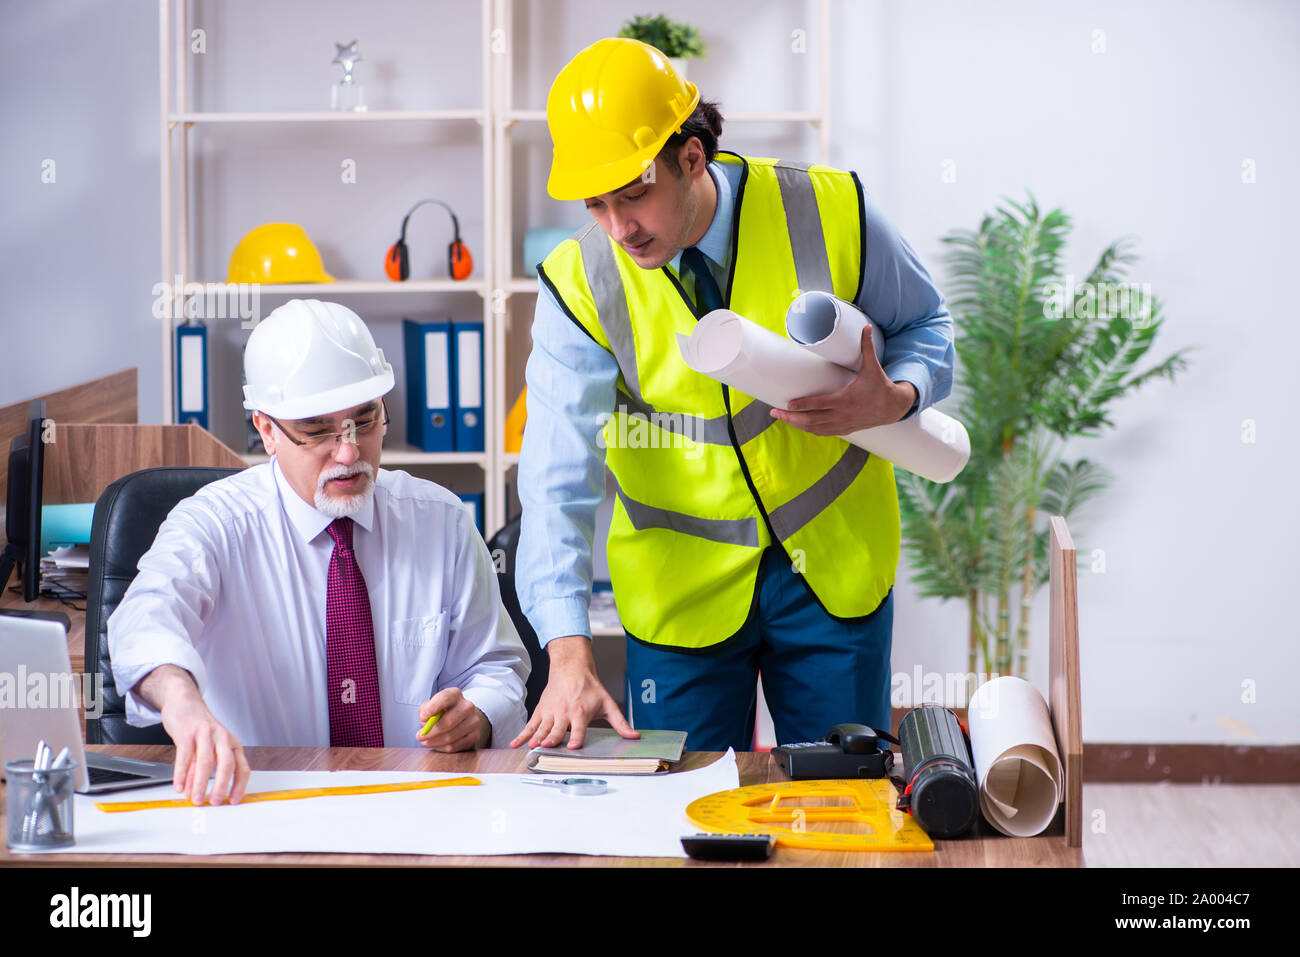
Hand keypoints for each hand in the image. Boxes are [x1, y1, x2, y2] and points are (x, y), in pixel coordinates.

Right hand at [140, 664, 249, 805]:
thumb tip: (202, 792)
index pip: (243, 767)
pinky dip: (181, 774)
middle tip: (214, 802)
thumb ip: (208, 767)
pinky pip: (185, 756)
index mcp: (233, 744)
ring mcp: (205, 734)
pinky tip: (179, 786)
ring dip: (199, 784)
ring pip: (205, 762)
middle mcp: (222, 738)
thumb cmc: (201, 728)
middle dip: (221, 786)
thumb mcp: (212, 746)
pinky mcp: (187, 732)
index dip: (239, 785)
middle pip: (227, 764)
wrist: (185, 702)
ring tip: (195, 798)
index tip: (234, 801)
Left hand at [416, 687, 489, 751]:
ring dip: (434, 742)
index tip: (422, 717)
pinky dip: (442, 748)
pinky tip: (436, 744)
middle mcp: (467, 706)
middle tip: (419, 736)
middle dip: (431, 731)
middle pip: (449, 721)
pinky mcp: (475, 736)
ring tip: (425, 741)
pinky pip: (455, 746)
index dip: (433, 708)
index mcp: (455, 694)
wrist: (460, 719)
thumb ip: (425, 710)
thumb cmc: (440, 712)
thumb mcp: (430, 706)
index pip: (445, 698)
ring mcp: (473, 722)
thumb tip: (425, 720)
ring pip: (451, 736)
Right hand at [509, 635, 638, 749]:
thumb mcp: (608, 704)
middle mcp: (564, 713)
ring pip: (542, 728)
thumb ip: (620, 722)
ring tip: (531, 746)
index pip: (579, 729)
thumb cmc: (590, 687)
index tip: (572, 747)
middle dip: (552, 738)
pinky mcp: (541, 711)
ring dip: (536, 737)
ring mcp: (550, 712)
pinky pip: (530, 725)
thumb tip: (634, 736)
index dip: (576, 738)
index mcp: (580, 712)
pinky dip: (522, 734)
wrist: (571, 667)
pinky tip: (515, 743)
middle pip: (557, 729)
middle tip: (547, 746)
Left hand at [770, 327, 916, 434]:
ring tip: (782, 419)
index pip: (819, 404)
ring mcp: (843, 424)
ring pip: (815, 428)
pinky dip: (810, 430)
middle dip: (791, 418)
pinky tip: (800, 426)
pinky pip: (824, 433)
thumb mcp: (873, 367)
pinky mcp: (845, 429)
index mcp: (846, 399)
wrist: (894, 407)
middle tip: (774, 413)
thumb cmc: (881, 386)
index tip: (788, 404)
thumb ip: (867, 347)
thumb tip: (867, 327)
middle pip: (811, 419)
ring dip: (797, 425)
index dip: (803, 404)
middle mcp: (842, 414)